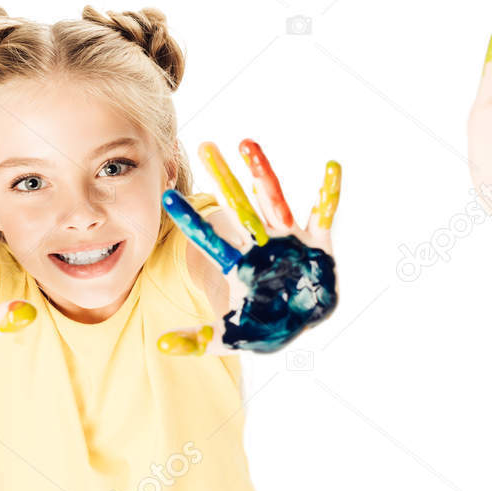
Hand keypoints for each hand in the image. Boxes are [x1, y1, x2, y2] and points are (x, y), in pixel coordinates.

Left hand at [157, 140, 338, 355]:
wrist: (300, 323)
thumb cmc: (262, 326)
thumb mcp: (228, 338)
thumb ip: (196, 341)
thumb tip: (160, 346)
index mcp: (238, 263)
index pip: (207, 238)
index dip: (189, 219)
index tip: (166, 196)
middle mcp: (260, 244)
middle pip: (238, 206)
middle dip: (224, 178)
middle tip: (206, 146)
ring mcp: (288, 238)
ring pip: (273, 200)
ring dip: (263, 173)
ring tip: (248, 145)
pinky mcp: (317, 241)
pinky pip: (324, 212)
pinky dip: (329, 192)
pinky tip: (331, 167)